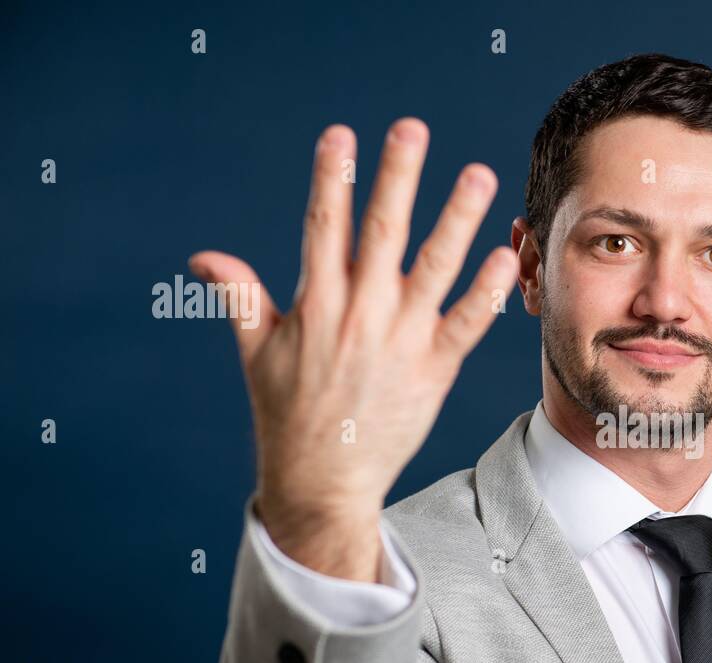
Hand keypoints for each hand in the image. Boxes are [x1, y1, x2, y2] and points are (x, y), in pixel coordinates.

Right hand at [190, 118, 517, 580]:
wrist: (322, 481)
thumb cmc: (287, 414)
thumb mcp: (256, 354)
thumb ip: (240, 297)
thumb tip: (204, 259)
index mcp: (315, 305)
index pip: (323, 228)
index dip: (332, 180)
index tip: (341, 135)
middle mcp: (360, 315)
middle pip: (382, 233)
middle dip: (396, 178)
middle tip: (412, 129)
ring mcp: (400, 341)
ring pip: (434, 268)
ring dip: (457, 219)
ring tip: (479, 176)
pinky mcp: (433, 370)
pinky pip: (466, 324)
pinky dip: (486, 292)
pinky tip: (505, 256)